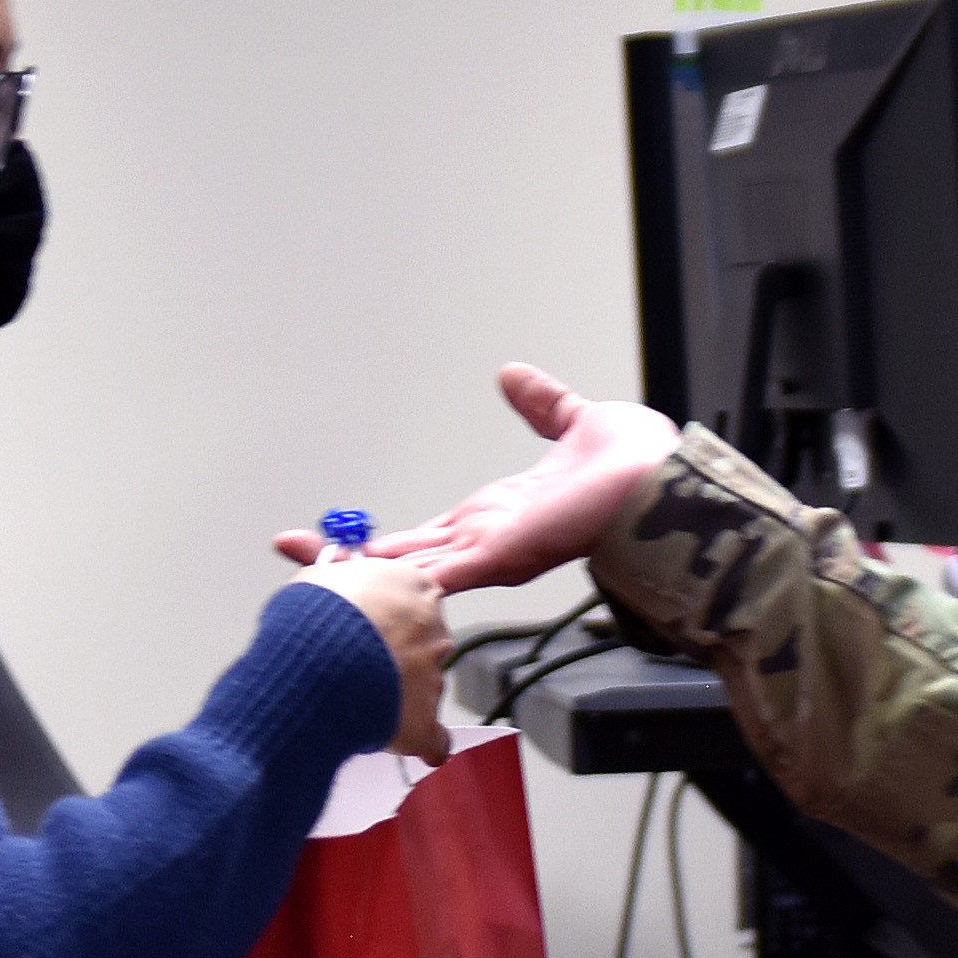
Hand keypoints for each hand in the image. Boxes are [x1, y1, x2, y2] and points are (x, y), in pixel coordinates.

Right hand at [269, 362, 681, 592]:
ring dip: (358, 572)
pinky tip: (356, 580)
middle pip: (398, 560)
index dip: (373, 539)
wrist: (667, 486)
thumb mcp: (574, 422)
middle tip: (290, 555)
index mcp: (495, 518)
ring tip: (304, 570)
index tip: (330, 539)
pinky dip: (397, 577)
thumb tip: (515, 377)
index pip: (419, 536)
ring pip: (407, 572)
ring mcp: (490, 552)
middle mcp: (485, 541)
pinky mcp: (500, 555)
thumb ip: (541, 404)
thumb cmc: (638, 470)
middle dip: (344, 561)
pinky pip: (437, 573)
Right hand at [285, 553, 453, 762]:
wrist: (314, 662)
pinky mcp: (424, 721)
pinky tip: (412, 745)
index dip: (386, 617)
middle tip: (359, 665)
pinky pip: (432, 739)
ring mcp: (432, 677)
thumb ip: (334, 567)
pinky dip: (422, 744)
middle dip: (394, 657)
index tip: (368, 625)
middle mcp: (432, 630)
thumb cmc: (313, 619)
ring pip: (423, 690)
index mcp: (414, 587)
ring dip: (398, 696)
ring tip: (357, 698)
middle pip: (421, 645)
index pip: (412, 601)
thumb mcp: (319, 574)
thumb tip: (331, 558)